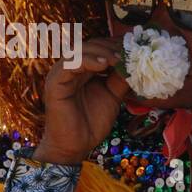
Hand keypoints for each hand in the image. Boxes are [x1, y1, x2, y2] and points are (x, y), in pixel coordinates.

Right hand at [33, 37, 129, 165]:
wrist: (75, 146)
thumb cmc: (91, 122)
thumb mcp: (112, 96)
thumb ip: (120, 79)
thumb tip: (135, 64)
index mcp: (83, 69)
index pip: (99, 48)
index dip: (116, 44)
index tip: (136, 46)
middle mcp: (71, 68)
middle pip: (91, 45)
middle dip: (111, 45)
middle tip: (130, 50)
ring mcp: (61, 74)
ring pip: (80, 51)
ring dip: (102, 51)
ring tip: (119, 58)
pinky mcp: (55, 83)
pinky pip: (70, 65)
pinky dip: (88, 60)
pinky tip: (104, 64)